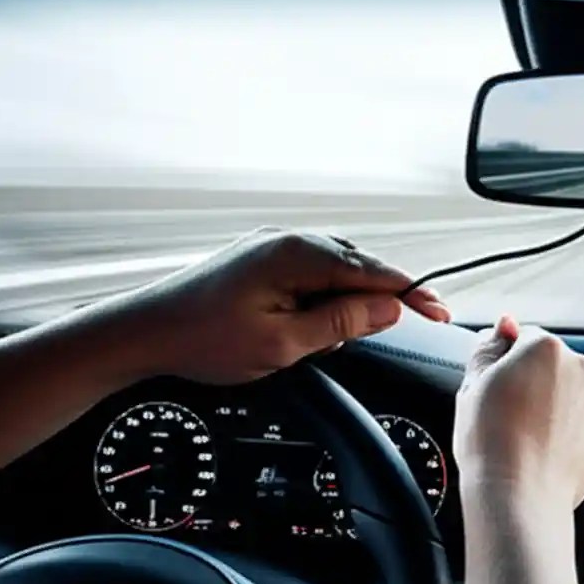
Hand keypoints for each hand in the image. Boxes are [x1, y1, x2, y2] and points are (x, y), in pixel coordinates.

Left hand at [107, 227, 450, 384]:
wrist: (143, 331)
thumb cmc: (203, 339)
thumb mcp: (283, 342)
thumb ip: (341, 322)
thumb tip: (388, 307)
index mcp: (297, 255)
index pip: (374, 271)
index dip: (411, 293)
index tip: (439, 311)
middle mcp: (288, 241)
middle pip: (358, 266)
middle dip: (381, 296)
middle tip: (406, 324)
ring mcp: (272, 247)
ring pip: (334, 269)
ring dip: (349, 298)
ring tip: (340, 334)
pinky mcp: (260, 259)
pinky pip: (310, 271)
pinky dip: (325, 294)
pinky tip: (316, 320)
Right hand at [453, 316, 583, 509]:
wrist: (519, 496)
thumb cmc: (492, 443)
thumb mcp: (473, 385)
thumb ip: (488, 348)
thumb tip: (502, 327)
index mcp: (546, 347)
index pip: (524, 339)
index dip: (505, 363)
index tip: (495, 387)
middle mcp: (581, 367)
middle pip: (551, 364)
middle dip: (533, 381)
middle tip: (507, 413)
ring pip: (569, 392)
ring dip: (553, 404)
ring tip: (527, 435)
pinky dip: (570, 428)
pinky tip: (546, 447)